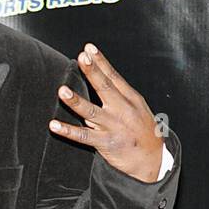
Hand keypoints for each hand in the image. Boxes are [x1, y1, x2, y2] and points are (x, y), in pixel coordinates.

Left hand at [49, 42, 163, 182]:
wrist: (154, 160)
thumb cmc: (144, 131)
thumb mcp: (138, 108)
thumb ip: (118, 96)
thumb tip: (98, 82)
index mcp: (130, 99)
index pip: (113, 77)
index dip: (101, 62)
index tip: (89, 48)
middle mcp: (122, 110)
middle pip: (105, 88)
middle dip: (92, 72)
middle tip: (81, 58)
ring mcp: (113, 127)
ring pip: (91, 112)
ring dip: (76, 101)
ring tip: (62, 90)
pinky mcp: (106, 143)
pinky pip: (83, 137)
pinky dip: (68, 131)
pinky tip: (54, 125)